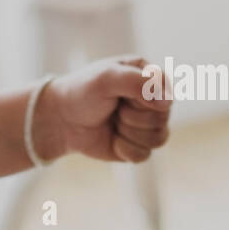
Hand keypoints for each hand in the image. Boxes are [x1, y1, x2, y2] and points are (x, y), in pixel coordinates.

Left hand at [33, 57, 171, 163]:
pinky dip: (125, 150)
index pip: (166, 93)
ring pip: (159, 138)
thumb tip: (168, 101)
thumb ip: (138, 82)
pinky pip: (146, 155)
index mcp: (147, 75)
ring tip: (113, 122)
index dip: (144, 101)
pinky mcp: (139, 144)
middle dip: (132, 117)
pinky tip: (112, 139)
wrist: (60, 120)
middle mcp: (151, 98)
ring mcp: (146, 122)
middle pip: (163, 118)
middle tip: (113, 109)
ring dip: (130, 134)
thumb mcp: (106, 78)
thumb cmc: (81, 92)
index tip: (121, 97)